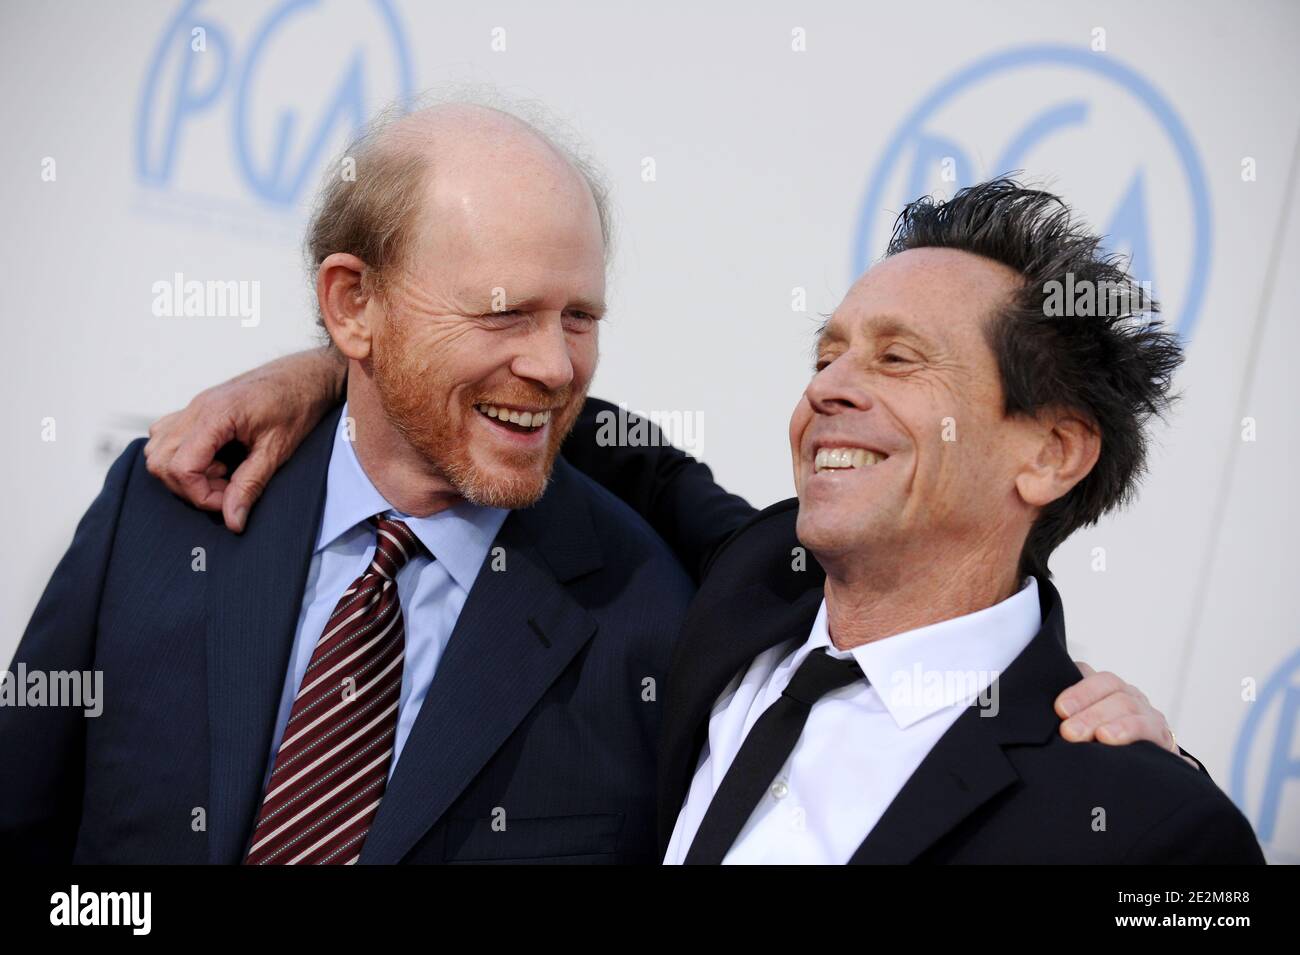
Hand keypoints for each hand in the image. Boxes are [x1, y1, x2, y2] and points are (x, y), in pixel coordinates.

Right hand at [144, 347, 345, 531]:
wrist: (304, 375)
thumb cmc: (296, 405)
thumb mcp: (277, 450)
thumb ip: (250, 485)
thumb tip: (232, 520)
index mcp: (215, 415)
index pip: (181, 466)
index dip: (200, 494)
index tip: (227, 501)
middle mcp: (197, 408)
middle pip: (160, 460)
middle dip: (189, 486)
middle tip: (226, 488)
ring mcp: (194, 406)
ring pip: (157, 448)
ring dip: (182, 471)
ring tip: (221, 472)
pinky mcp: (197, 409)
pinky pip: (167, 435)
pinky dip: (181, 455)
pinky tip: (213, 459)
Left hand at [1054, 662, 1197, 768]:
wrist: (1146, 773)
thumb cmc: (1098, 746)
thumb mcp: (1080, 728)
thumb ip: (1062, 719)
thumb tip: (1028, 717)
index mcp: (1101, 688)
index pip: (1086, 673)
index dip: (1074, 688)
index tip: (1058, 709)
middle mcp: (1124, 693)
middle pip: (1107, 688)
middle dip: (1087, 710)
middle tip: (1069, 732)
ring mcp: (1145, 711)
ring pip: (1127, 704)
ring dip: (1108, 720)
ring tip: (1098, 737)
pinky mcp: (1162, 734)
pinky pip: (1148, 727)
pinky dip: (1130, 731)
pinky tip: (1113, 740)